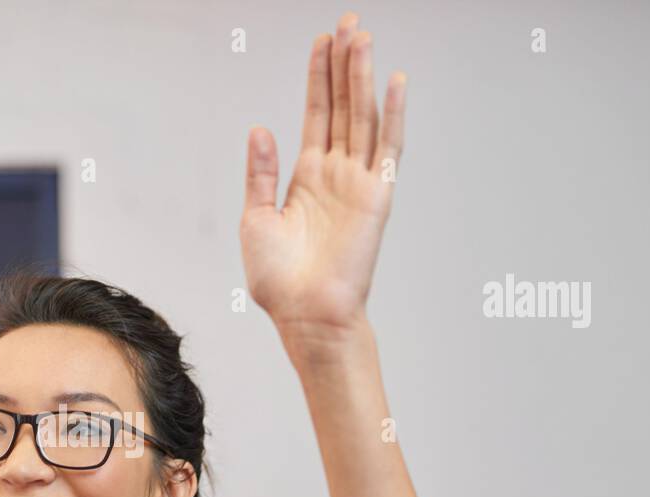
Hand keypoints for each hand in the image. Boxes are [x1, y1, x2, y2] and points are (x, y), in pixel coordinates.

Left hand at [240, 12, 406, 357]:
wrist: (304, 315)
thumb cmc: (278, 281)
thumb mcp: (255, 219)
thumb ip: (261, 173)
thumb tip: (261, 128)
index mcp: (306, 178)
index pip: (317, 114)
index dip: (319, 77)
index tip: (323, 41)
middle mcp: (335, 174)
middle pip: (342, 106)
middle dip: (344, 64)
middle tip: (348, 23)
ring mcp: (358, 183)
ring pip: (363, 117)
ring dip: (363, 78)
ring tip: (362, 37)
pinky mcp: (376, 197)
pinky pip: (387, 148)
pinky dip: (392, 115)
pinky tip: (394, 83)